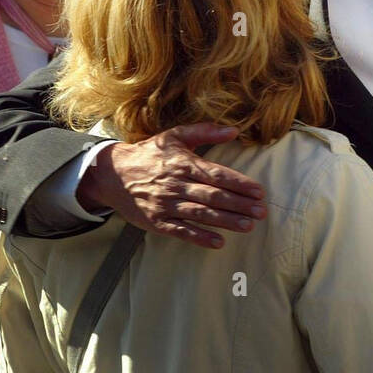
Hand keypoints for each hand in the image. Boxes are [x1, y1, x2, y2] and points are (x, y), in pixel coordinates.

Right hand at [77, 123, 265, 248]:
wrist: (111, 174)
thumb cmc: (149, 154)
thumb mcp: (174, 136)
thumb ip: (205, 132)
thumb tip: (234, 130)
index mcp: (183, 163)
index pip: (216, 174)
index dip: (239, 184)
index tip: (259, 192)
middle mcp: (176, 184)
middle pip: (213, 196)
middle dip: (239, 205)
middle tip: (261, 212)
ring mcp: (165, 204)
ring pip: (200, 214)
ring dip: (226, 221)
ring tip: (248, 226)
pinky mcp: (156, 221)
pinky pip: (181, 231)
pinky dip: (200, 237)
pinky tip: (218, 242)